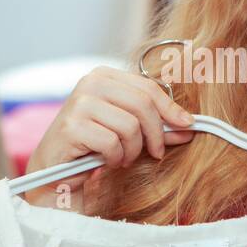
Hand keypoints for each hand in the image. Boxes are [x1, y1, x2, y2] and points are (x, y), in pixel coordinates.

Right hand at [22, 66, 195, 208]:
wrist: (56, 171)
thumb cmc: (94, 147)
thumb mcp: (128, 131)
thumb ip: (156, 126)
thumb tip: (189, 126)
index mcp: (104, 76)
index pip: (147, 87)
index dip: (170, 108)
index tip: (188, 125)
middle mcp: (89, 83)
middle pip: (142, 104)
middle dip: (156, 133)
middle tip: (156, 153)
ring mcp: (78, 103)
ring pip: (130, 126)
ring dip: (132, 150)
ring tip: (123, 158)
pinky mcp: (71, 126)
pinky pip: (112, 143)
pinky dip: (116, 158)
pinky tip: (106, 161)